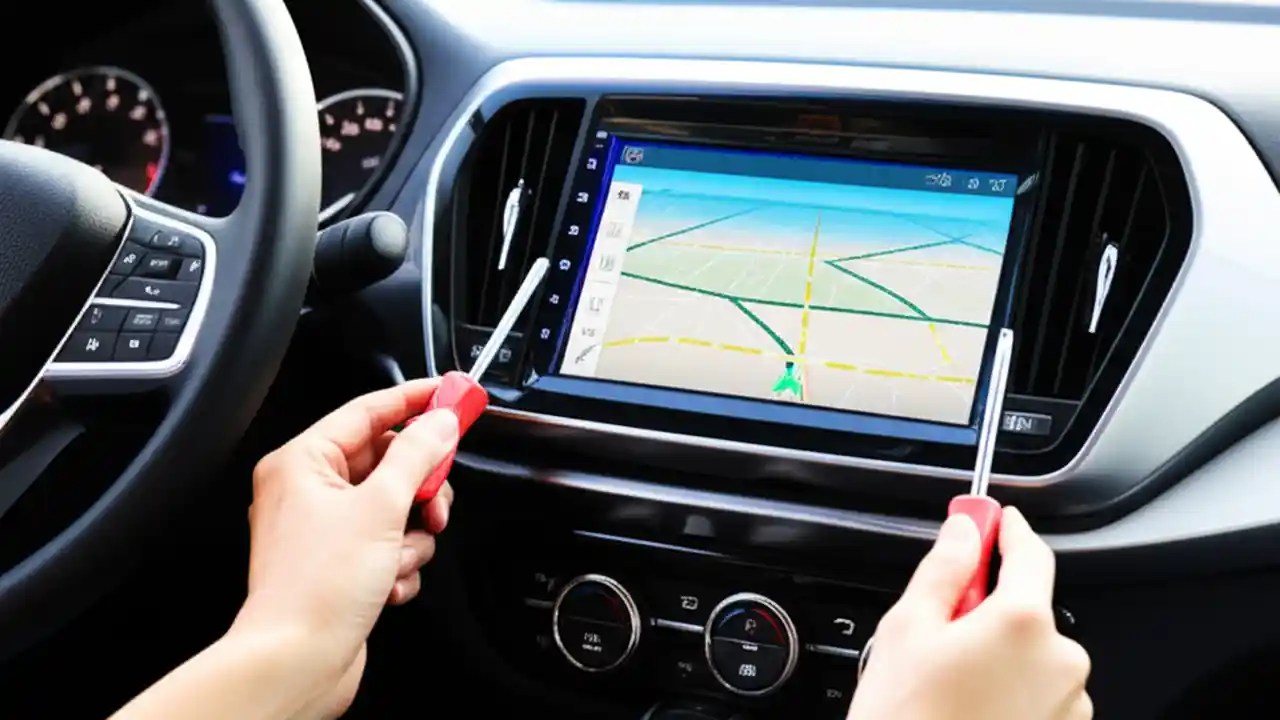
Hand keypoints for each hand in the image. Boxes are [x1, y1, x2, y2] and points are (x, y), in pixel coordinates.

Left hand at [232, 379, 458, 717]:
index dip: (416, 399)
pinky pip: (389, 545)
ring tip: (396, 559)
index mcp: (303, 462)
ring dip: (410, 537)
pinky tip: (384, 585)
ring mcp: (324, 531)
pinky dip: (397, 565)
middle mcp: (308, 491)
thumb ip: (417, 456)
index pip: (369, 410)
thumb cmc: (315, 588)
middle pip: (388, 463)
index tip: (454, 394)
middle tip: (436, 503)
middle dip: (419, 490)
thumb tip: (440, 422)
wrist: (297, 661)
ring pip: (396, 508)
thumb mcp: (381, 507)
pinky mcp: (340, 565)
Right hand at [848, 507, 1091, 719]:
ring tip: (947, 679)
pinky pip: (1038, 692)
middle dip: (988, 605)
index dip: (1007, 529)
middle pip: (1027, 607)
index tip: (992, 520)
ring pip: (1031, 653)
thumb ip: (944, 569)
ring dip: (998, 651)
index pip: (1030, 552)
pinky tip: (965, 705)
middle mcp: (1060, 661)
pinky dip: (1008, 687)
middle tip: (939, 625)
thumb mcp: (908, 629)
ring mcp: (1067, 704)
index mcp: (1024, 622)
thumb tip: (964, 533)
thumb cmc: (908, 718)